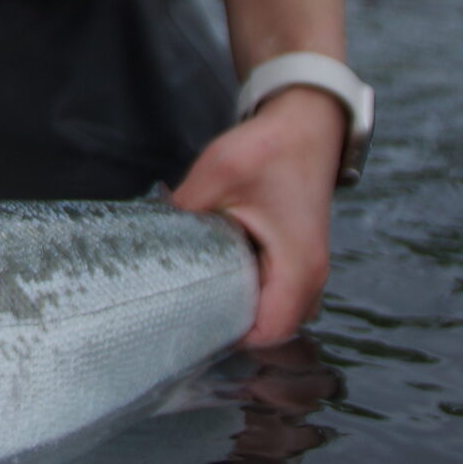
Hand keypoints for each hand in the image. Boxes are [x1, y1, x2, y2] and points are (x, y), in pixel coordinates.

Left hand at [172, 86, 345, 347]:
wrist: (306, 126)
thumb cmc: (270, 149)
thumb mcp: (218, 172)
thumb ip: (184, 209)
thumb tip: (151, 235)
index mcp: (298, 267)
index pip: (267, 333)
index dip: (228, 337)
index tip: (188, 321)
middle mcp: (311, 280)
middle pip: (271, 333)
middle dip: (230, 328)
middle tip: (184, 310)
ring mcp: (309, 274)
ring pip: (275, 318)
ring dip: (241, 312)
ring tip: (198, 295)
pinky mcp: (299, 264)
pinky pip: (277, 298)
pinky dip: (251, 296)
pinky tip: (218, 277)